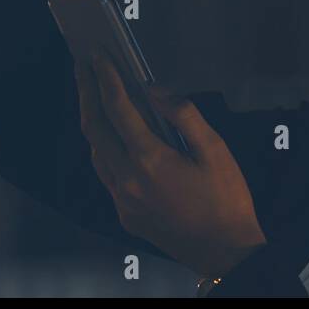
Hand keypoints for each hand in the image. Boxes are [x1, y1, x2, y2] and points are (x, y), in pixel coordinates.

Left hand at [78, 53, 267, 278]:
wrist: (226, 252)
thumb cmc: (227, 198)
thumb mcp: (215, 149)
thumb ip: (183, 115)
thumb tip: (154, 91)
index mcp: (150, 160)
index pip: (117, 108)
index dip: (105, 78)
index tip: (97, 55)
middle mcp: (128, 180)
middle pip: (94, 127)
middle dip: (86, 92)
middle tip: (82, 66)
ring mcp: (123, 199)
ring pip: (95, 151)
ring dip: (92, 120)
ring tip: (92, 94)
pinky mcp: (125, 213)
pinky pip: (105, 173)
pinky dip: (103, 147)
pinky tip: (112, 135)